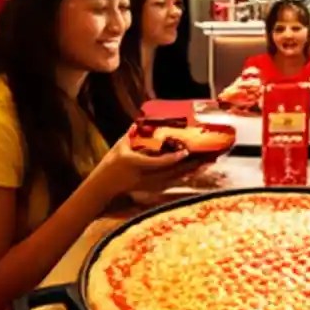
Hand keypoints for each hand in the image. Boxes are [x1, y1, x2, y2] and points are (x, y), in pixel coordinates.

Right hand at [93, 128, 208, 195]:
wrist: (104, 185)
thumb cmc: (111, 163)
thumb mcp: (120, 145)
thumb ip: (132, 133)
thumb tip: (141, 120)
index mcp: (135, 163)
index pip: (157, 163)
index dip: (173, 158)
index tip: (186, 152)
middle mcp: (144, 176)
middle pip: (171, 172)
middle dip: (188, 165)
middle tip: (205, 156)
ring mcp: (148, 185)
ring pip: (173, 179)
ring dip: (189, 171)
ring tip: (204, 162)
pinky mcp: (151, 189)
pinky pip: (170, 183)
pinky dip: (182, 176)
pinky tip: (193, 170)